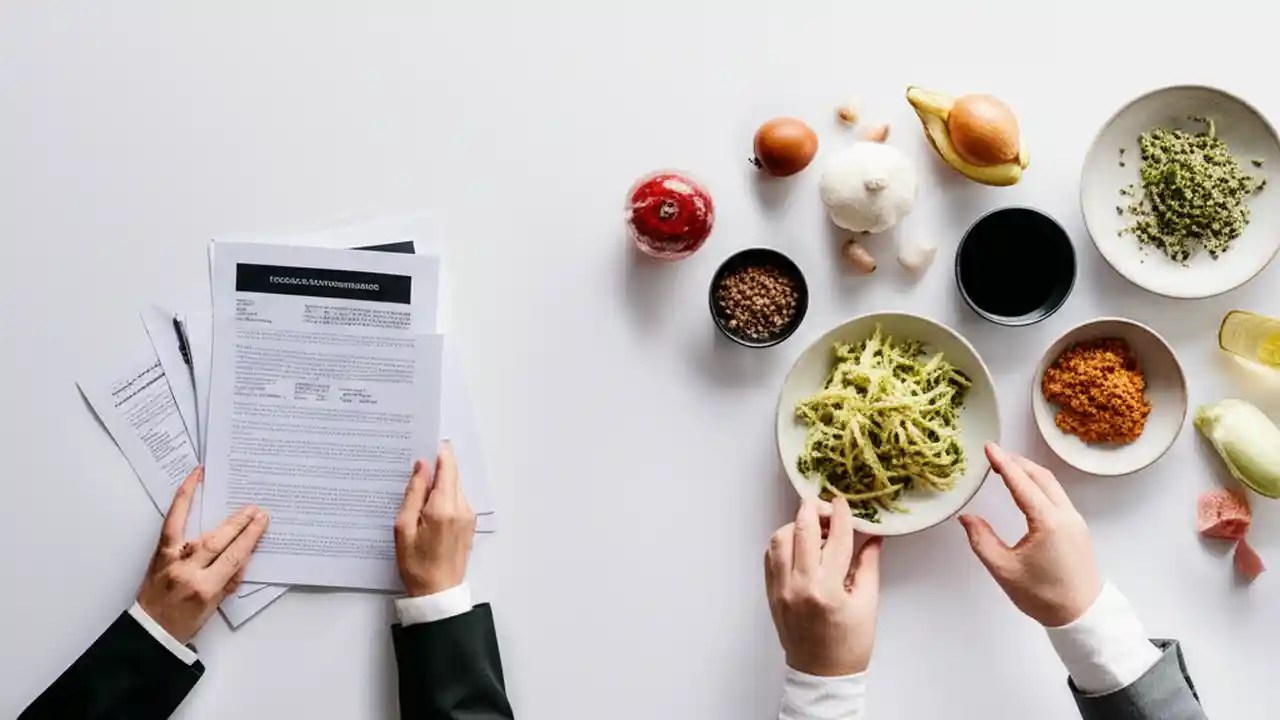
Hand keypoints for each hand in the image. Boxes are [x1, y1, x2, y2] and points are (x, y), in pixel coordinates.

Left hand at [136, 467, 268, 642]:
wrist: (149, 631)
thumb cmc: (183, 622)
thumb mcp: (214, 606)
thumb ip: (229, 579)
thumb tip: (245, 553)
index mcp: (204, 589)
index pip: (234, 557)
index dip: (250, 537)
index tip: (262, 522)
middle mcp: (187, 572)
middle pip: (220, 542)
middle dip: (241, 525)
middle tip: (256, 510)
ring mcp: (171, 559)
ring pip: (202, 534)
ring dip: (224, 518)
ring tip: (241, 506)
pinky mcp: (160, 551)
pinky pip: (173, 520)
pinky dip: (183, 499)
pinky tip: (193, 481)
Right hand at [395, 442, 475, 597]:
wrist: (438, 593)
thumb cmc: (416, 565)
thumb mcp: (403, 528)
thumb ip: (413, 494)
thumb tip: (421, 466)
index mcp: (443, 508)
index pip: (447, 468)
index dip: (439, 452)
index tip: (427, 442)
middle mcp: (461, 508)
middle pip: (452, 474)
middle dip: (437, 466)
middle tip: (416, 463)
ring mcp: (468, 516)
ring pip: (455, 486)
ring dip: (440, 482)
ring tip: (418, 488)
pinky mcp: (470, 523)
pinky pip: (457, 499)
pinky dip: (444, 495)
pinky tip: (427, 505)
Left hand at [765, 496, 882, 676]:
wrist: (822, 673)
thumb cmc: (849, 644)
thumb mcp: (867, 604)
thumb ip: (868, 566)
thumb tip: (873, 537)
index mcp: (828, 590)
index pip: (835, 539)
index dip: (840, 515)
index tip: (843, 502)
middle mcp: (800, 586)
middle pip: (801, 531)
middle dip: (813, 510)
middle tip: (825, 505)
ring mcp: (781, 589)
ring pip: (779, 540)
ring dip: (795, 525)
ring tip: (813, 527)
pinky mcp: (771, 593)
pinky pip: (770, 557)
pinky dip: (782, 543)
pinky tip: (798, 544)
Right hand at [959, 443, 1101, 626]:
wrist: (1083, 615)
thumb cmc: (1043, 596)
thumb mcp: (1004, 570)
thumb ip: (981, 540)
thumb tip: (967, 517)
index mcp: (1048, 522)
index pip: (1022, 483)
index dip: (1003, 463)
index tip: (989, 448)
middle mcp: (1065, 515)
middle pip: (1041, 476)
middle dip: (1017, 461)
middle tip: (995, 454)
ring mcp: (1075, 521)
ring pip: (1052, 484)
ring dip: (1029, 471)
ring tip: (1008, 466)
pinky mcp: (1078, 528)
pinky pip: (1058, 496)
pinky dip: (1040, 484)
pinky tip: (1027, 488)